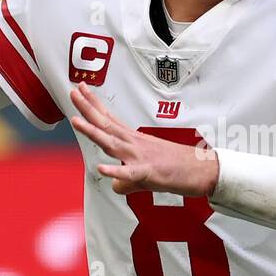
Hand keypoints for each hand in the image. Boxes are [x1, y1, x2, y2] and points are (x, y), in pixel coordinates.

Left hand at [69, 83, 218, 196]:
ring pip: (112, 143)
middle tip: (73, 91)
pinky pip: (129, 173)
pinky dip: (115, 171)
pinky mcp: (149, 173)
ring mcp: (140, 156)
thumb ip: (127, 179)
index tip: (81, 89)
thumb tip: (115, 186)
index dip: (94, 105)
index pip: (110, 119)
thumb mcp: (147, 173)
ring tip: (76, 121)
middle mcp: (134, 144)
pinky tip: (102, 169)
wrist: (202, 170)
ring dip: (93, 132)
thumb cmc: (177, 168)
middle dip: (88, 108)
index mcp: (134, 140)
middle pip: (106, 124)